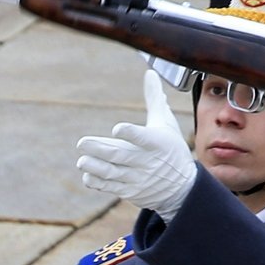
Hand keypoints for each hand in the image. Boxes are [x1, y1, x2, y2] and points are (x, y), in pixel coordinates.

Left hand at [77, 70, 195, 222]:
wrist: (182, 188)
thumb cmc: (172, 149)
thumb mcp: (166, 124)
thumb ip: (155, 100)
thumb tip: (150, 73)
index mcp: (158, 143)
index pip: (144, 138)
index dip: (131, 134)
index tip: (117, 129)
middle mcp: (148, 162)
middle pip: (122, 156)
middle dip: (101, 150)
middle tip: (82, 143)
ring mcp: (139, 179)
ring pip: (114, 173)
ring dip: (96, 167)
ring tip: (81, 160)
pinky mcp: (132, 191)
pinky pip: (112, 187)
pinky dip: (99, 182)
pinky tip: (87, 174)